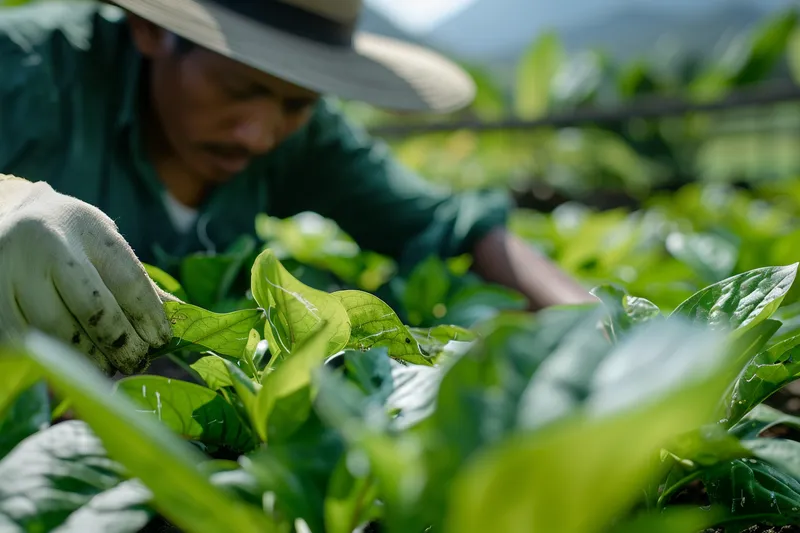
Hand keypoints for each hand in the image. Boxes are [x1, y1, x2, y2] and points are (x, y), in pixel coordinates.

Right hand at [0, 175, 173, 374]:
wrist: (6, 220)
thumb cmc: (68, 241)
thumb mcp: (102, 246)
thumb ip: (137, 281)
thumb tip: (183, 316)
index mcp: (85, 227)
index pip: (129, 280)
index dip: (150, 316)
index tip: (162, 339)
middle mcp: (45, 244)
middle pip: (95, 310)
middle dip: (123, 343)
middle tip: (138, 359)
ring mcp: (11, 271)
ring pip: (60, 332)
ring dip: (91, 358)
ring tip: (109, 365)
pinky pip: (27, 342)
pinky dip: (55, 359)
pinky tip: (73, 364)